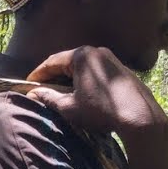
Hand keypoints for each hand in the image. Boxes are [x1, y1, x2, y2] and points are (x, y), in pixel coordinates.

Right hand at [25, 46, 167, 142]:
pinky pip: (97, 71)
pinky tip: (84, 94)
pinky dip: (86, 80)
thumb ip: (48, 97)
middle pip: (68, 62)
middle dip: (54, 76)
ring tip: (62, 93)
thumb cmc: (101, 111)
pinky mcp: (123, 70)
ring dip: (70, 78)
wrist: (140, 117)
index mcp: (81, 56)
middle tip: (43, 89)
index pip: (51, 62)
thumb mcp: (69, 107)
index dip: (38, 74)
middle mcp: (97, 51)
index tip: (28, 85)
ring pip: (84, 67)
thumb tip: (33, 94)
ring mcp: (112, 59)